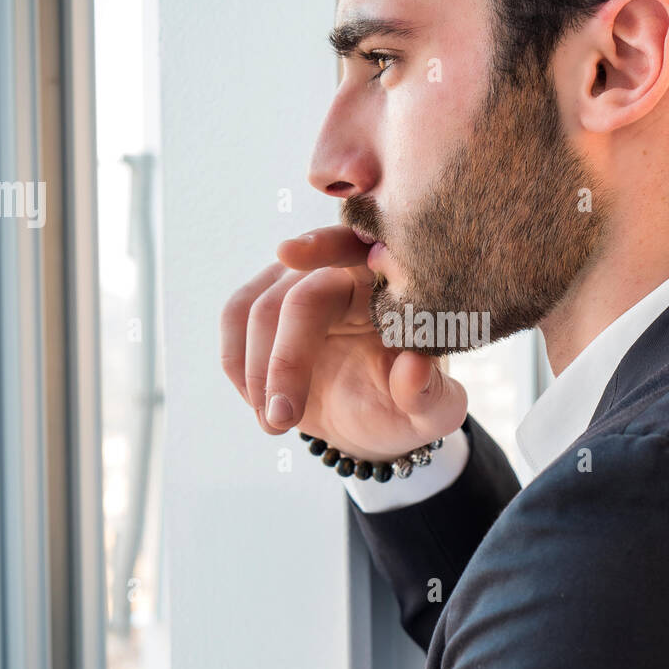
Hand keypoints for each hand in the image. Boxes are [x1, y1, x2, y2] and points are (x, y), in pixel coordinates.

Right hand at [219, 225, 467, 461]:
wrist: (373, 418)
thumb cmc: (409, 405)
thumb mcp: (433, 412)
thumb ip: (429, 394)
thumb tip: (412, 369)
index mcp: (390, 284)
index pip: (358, 250)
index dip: (324, 245)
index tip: (291, 252)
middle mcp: (340, 273)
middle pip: (297, 298)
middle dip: (283, 361)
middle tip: (283, 417)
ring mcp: (297, 282)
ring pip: (255, 309)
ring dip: (255, 372)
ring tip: (276, 423)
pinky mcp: (265, 300)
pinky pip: (234, 318)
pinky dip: (238, 365)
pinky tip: (260, 404)